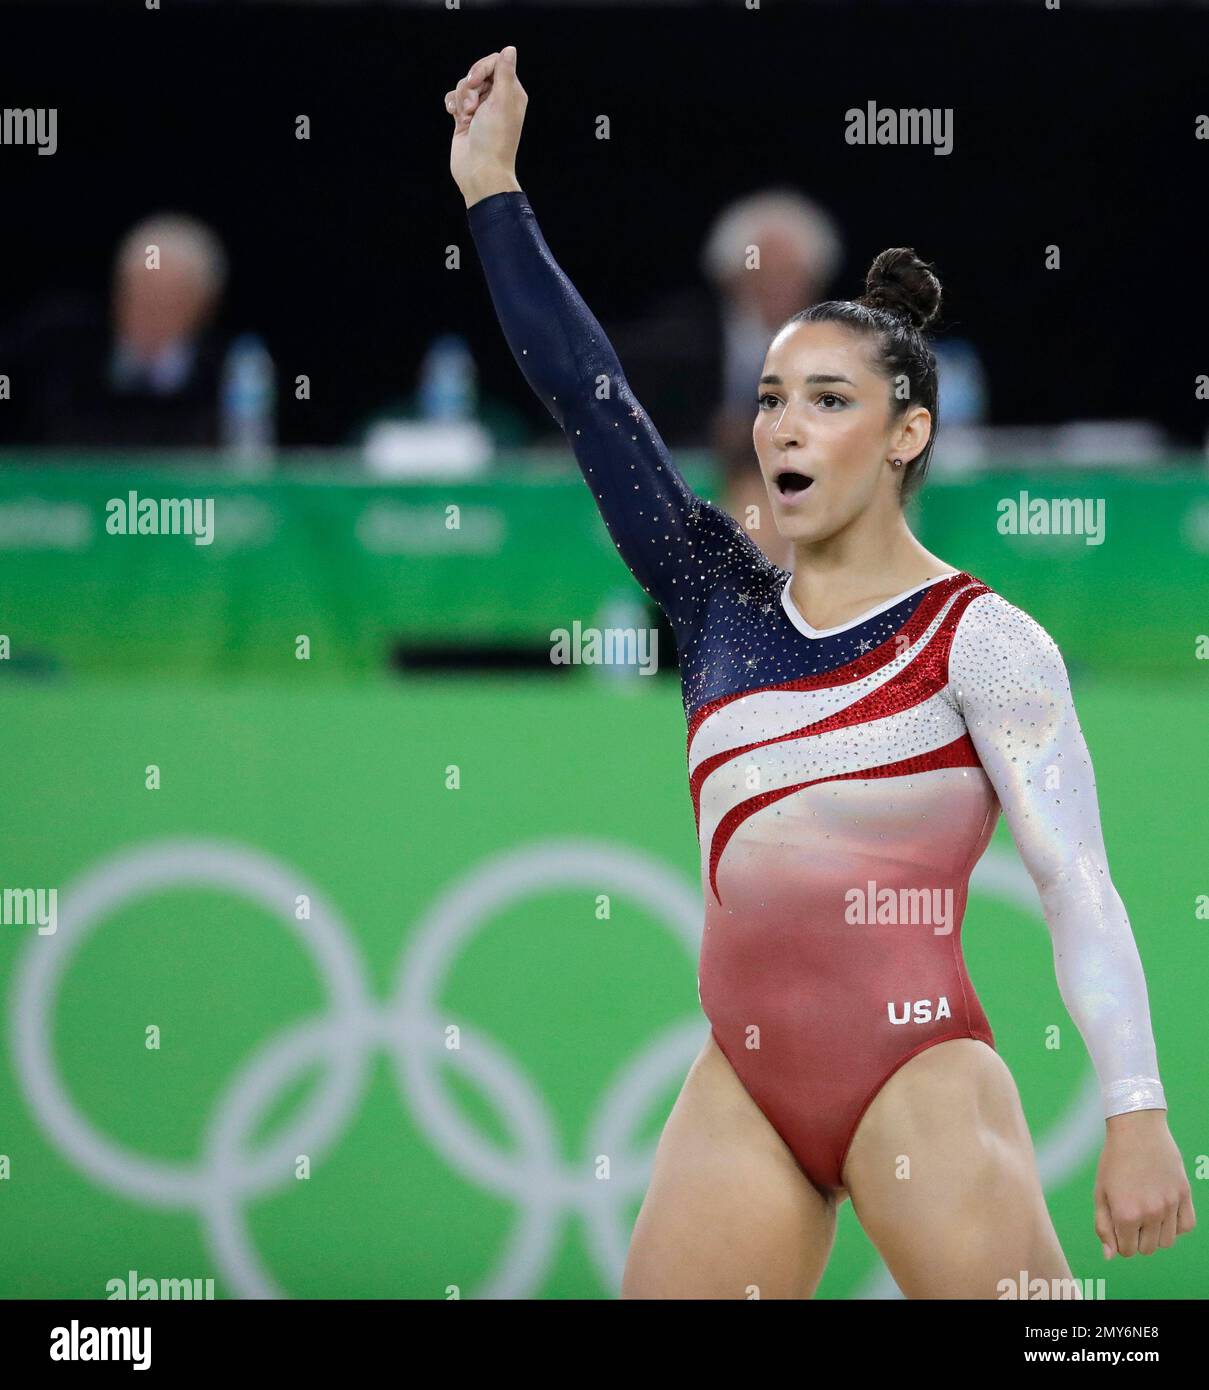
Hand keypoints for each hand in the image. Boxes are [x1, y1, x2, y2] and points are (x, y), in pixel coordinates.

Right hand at [444, 46, 525, 207]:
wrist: (479, 171)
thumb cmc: (494, 139)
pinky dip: (452, 105)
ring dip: (461, 100)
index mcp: (511, 93)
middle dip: (469, 87)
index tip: (476, 82)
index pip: (494, 62)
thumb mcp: (502, 101)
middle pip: (476, 73)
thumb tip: (510, 49)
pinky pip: (454, 99)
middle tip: (473, 108)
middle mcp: (497, 99)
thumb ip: (504, 74)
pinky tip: (455, 117)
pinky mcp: (465, 119)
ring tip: (467, 119)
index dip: (481, 68)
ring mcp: (480, 110)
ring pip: (463, 86)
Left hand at [1094, 1110, 1194, 1257]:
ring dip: (1155, 1234)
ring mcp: (1170, 1205)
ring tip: (1145, 1212)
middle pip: (1147, 1249)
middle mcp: (1150, 1213)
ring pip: (1167, 1242)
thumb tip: (1109, 1255)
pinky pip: (1186, 1227)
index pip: (1126, 1251)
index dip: (1119, 1241)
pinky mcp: (1184, 1195)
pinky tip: (1163, 1211)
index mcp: (1125, 1214)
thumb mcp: (1100, 1192)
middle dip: (1136, 1238)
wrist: (1136, 1129)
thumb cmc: (1113, 1160)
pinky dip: (1175, 1226)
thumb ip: (1103, 1226)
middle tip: (1130, 1215)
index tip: (1117, 1225)